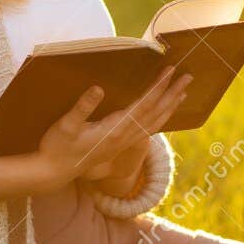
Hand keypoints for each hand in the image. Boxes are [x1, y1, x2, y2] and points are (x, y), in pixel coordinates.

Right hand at [35, 66, 191, 186]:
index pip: (143, 105)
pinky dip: (160, 118)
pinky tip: (164, 112)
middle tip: (188, 77)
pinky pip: (148, 129)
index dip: (158, 88)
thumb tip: (98, 89)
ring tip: (183, 92)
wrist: (54, 172)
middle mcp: (124, 137)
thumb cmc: (57, 147)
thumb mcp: (65, 125)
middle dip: (172, 94)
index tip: (170, 71)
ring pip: (155, 123)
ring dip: (170, 106)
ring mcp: (124, 142)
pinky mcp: (120, 144)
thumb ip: (82, 108)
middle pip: (155, 113)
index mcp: (114, 130)